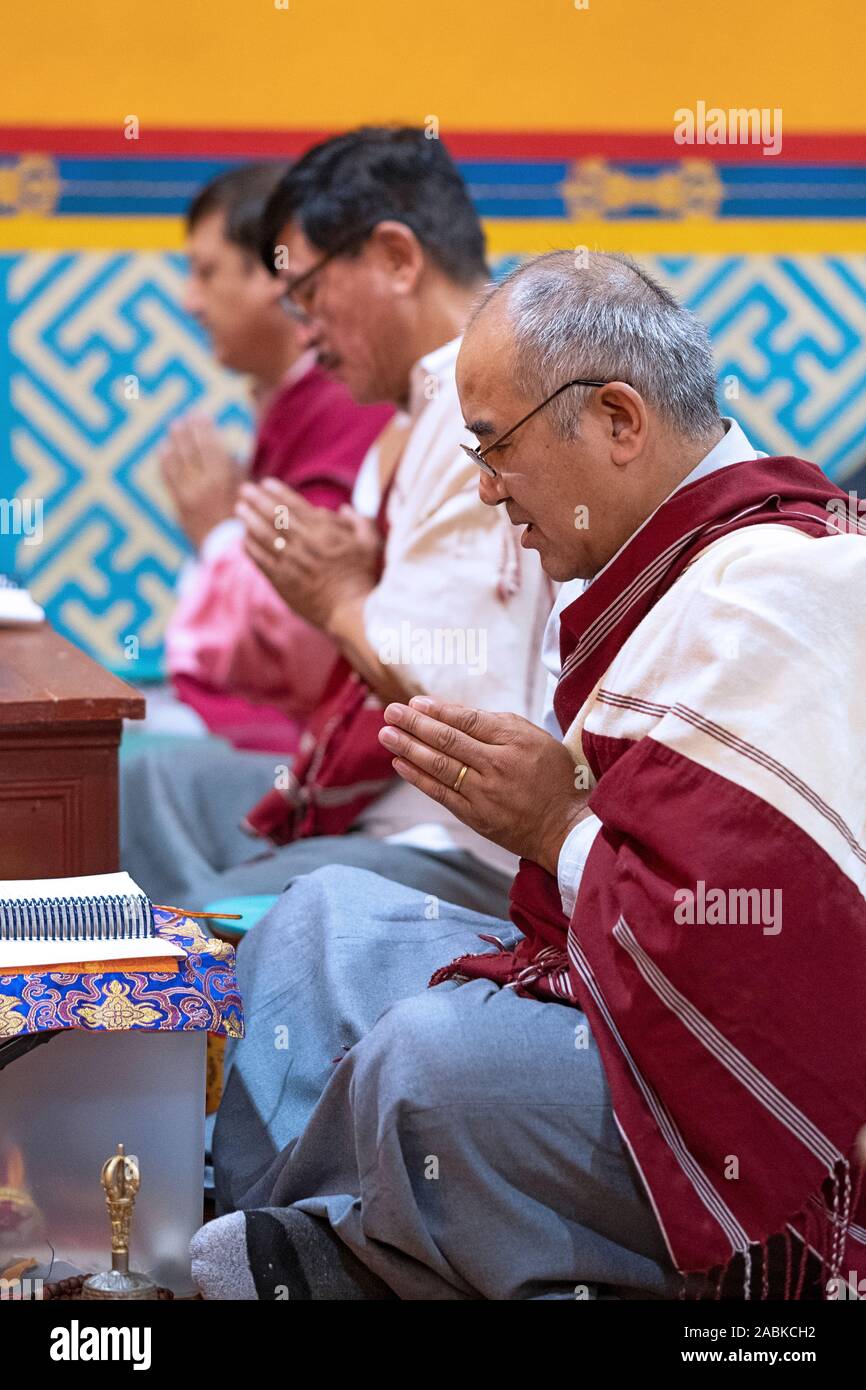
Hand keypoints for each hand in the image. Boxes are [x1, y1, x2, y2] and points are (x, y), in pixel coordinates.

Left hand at [159, 414, 241, 548]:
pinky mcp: (180, 503)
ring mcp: (190, 492)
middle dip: (188, 429)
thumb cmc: (243, 518)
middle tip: (185, 416)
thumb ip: (237, 469)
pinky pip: (169, 477)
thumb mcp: (247, 491)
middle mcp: (206, 482)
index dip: (205, 427)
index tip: (202, 414)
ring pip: (178, 459)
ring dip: (175, 440)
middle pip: (193, 448)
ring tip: (174, 426)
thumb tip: (228, 450)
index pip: (211, 444)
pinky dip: (165, 460)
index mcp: (226, 477)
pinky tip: (163, 449)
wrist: (229, 549)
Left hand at [237, 478, 382, 630]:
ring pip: (262, 535)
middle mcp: (303, 544)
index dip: (277, 491)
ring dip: (248, 520)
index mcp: (323, 531)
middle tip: (243, 490)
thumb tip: (343, 508)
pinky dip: (250, 547)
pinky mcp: (282, 582)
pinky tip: (244, 539)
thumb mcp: (371, 543)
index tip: (265, 483)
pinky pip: (260, 560)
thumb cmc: (364, 577)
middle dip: (256, 499)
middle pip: (273, 516)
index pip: (293, 504)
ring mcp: (290, 563)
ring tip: (239, 509)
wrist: (352, 612)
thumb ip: (359, 521)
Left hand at [379, 696, 590, 873]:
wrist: (563, 826)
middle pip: (448, 740)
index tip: (415, 702)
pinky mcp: (475, 816)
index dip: (438, 710)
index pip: (467, 721)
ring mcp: (484, 793)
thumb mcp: (536, 739)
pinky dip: (418, 777)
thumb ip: (498, 724)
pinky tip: (400, 763)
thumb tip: (457, 713)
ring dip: (408, 748)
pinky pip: (440, 793)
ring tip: (386, 734)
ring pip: (439, 766)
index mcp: (514, 741)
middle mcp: (497, 766)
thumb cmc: (552, 777)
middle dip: (415, 724)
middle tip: (391, 712)